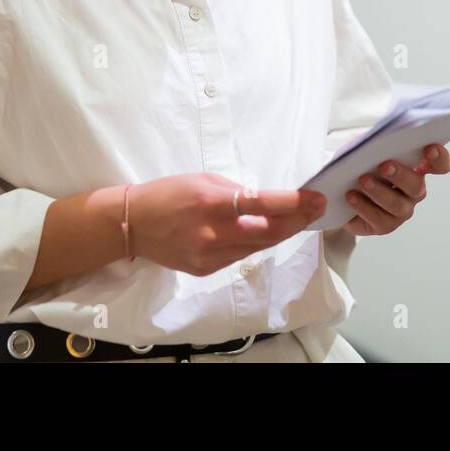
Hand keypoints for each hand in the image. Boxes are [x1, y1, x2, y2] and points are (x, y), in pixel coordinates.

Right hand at [129, 173, 325, 276]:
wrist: (133, 224)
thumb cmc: (168, 193)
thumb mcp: (203, 180)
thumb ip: (236, 192)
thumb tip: (266, 202)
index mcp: (211, 203)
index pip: (262, 204)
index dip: (294, 203)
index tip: (315, 199)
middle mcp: (212, 233)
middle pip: (268, 234)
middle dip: (297, 222)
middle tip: (315, 210)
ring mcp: (209, 256)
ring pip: (257, 247)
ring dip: (279, 232)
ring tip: (296, 219)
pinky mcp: (205, 270)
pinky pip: (239, 256)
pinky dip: (255, 243)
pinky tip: (264, 231)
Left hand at [338, 143, 449, 235]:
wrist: (339, 190)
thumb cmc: (358, 164)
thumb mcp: (366, 148)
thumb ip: (375, 144)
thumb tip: (376, 143)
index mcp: (417, 168)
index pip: (440, 164)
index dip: (440, 158)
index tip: (429, 149)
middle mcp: (414, 191)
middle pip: (417, 186)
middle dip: (401, 175)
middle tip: (384, 166)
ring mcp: (402, 210)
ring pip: (397, 204)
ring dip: (379, 191)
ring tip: (362, 180)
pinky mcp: (385, 226)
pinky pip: (378, 218)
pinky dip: (364, 206)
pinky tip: (351, 196)